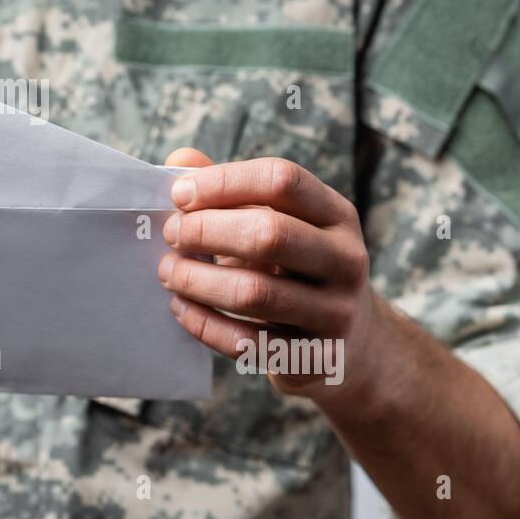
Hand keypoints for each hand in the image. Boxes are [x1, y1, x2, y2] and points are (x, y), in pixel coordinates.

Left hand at [157, 149, 391, 405]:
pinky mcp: (313, 358)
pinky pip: (247, 342)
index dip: (224, 181)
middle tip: (171, 234)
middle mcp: (345, 260)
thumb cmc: (296, 268)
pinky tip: (181, 307)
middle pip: (269, 234)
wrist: (351, 345)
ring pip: (254, 293)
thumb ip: (230, 191)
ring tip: (168, 271)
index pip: (281, 180)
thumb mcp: (277, 223)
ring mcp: (334, 312)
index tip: (180, 194)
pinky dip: (204, 324)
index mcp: (336, 215)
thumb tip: (178, 161)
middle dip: (206, 231)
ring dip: (198, 280)